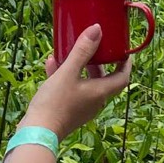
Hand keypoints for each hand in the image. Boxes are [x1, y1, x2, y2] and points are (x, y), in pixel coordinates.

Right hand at [21, 24, 131, 141]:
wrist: (38, 133)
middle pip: (103, 79)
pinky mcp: (68, 111)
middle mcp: (95, 101)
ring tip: (68, 52)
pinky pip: (71, 89)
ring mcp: (81, 108)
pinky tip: (51, 64)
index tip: (124, 51)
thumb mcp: (68, 73)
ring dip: (79, 67)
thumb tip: (97, 29)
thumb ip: (82, 51)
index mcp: (100, 92)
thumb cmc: (55, 103)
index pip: (122, 77)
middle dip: (99, 62)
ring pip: (85, 83)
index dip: (126, 63)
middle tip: (94, 47)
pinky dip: (65, 77)